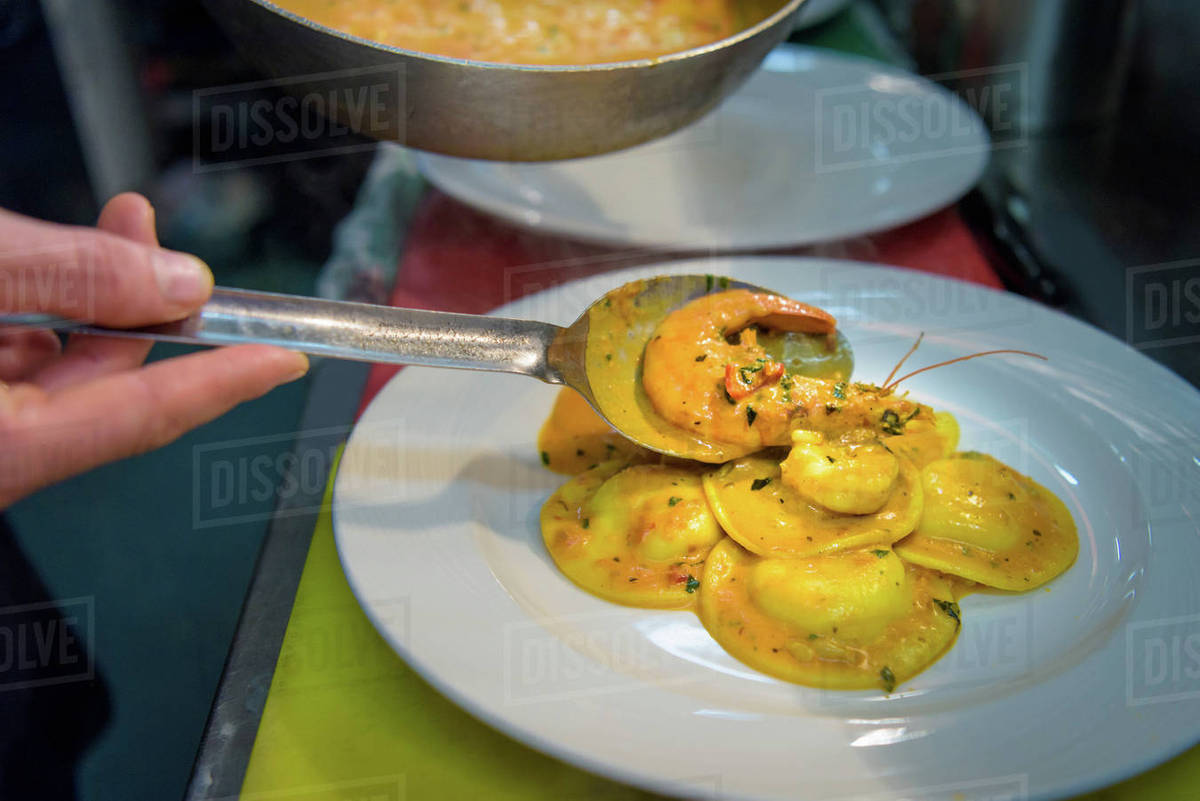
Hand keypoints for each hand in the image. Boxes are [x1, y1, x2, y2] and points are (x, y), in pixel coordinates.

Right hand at [0, 193, 309, 508]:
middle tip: (164, 243)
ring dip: (93, 294)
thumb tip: (177, 284)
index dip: (224, 381)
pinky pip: (15, 358)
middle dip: (150, 306)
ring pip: (57, 366)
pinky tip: (48, 260)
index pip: (142, 415)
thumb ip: (71, 277)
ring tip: (121, 225)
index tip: (289, 359)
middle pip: (101, 386)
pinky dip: (43, 307)